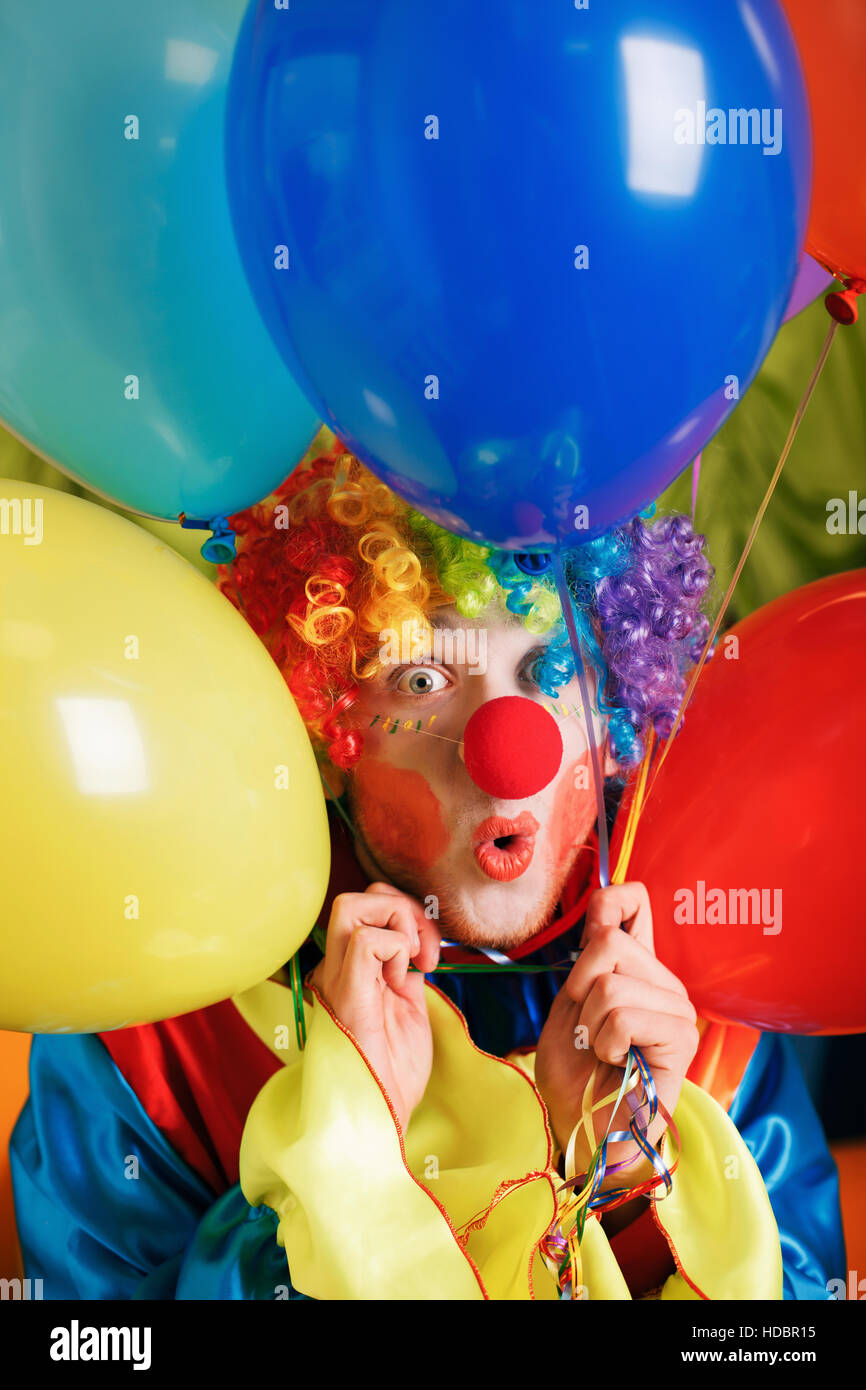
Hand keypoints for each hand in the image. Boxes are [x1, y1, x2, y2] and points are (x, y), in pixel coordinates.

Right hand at [309, 882, 440, 1132]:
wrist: (383, 1116)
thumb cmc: (393, 1072)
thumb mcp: (407, 1006)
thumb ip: (404, 971)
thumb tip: (417, 944)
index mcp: (347, 971)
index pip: (364, 909)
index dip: (403, 915)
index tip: (426, 954)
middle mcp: (333, 969)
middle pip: (354, 898)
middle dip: (401, 908)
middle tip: (424, 950)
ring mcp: (335, 979)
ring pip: (352, 905)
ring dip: (399, 922)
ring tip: (414, 961)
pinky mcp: (346, 993)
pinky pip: (368, 940)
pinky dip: (397, 946)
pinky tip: (404, 979)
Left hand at [534, 883, 697, 1187]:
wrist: (583, 1126)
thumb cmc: (575, 1071)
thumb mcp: (570, 1003)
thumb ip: (589, 958)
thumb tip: (608, 908)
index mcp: (636, 967)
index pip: (633, 901)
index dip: (608, 902)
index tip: (589, 941)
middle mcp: (662, 980)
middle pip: (610, 941)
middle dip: (580, 988)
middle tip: (589, 1027)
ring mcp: (677, 1007)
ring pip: (611, 982)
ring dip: (591, 1023)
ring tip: (603, 1049)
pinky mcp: (682, 1036)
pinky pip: (625, 1016)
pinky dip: (607, 1042)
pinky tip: (618, 1061)